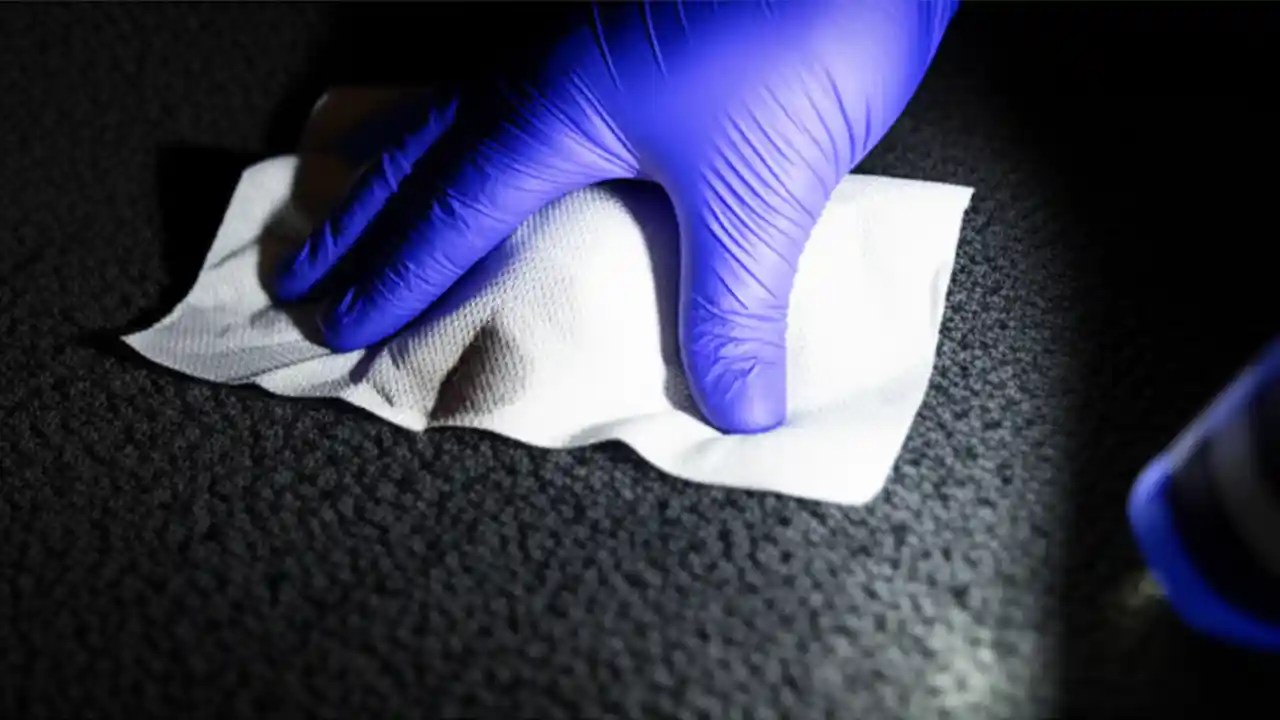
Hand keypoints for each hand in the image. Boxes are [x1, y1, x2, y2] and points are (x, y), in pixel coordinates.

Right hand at [274, 0, 957, 432]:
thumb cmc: (804, 33)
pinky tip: (516, 164)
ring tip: (366, 200)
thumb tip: (735, 409)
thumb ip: (736, 306)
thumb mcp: (761, 190)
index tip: (338, 317)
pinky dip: (492, 144)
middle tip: (306, 267)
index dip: (394, 271)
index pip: (452, 208)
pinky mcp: (646, 54)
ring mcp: (599, 56)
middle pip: (430, 151)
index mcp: (562, 110)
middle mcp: (561, 77)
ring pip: (471, 118)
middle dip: (364, 217)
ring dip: (411, 168)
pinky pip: (534, 107)